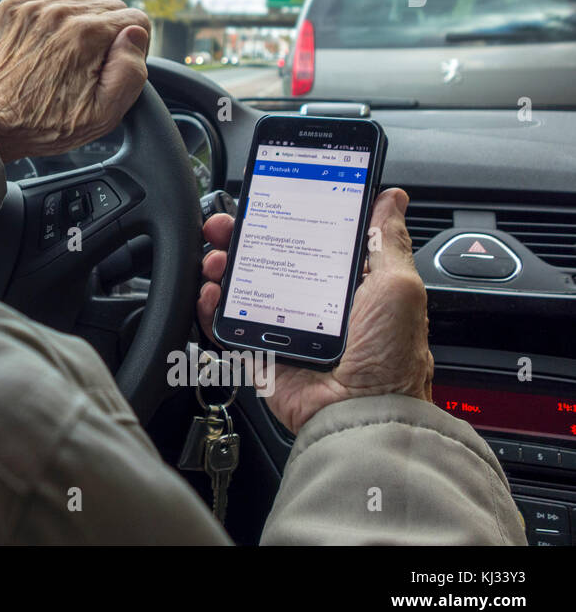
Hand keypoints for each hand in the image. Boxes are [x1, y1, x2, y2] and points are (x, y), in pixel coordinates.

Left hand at [0, 0, 150, 163]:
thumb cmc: (47, 124)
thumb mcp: (104, 115)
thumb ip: (131, 72)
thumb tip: (135, 34)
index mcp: (87, 35)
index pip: (137, 20)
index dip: (132, 48)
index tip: (113, 66)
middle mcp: (60, 13)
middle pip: (112, 6)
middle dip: (110, 33)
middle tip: (90, 64)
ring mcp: (33, 7)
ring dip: (85, 16)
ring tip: (71, 48)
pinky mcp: (13, 7)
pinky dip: (57, 2)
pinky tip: (53, 29)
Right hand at [195, 188, 433, 433]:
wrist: (364, 412)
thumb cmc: (391, 355)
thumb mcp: (398, 285)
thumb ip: (387, 241)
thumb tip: (392, 199)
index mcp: (345, 285)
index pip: (306, 238)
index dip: (282, 216)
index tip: (264, 199)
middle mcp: (311, 303)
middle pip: (265, 257)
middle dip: (240, 236)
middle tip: (224, 225)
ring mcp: (282, 328)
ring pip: (240, 286)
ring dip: (223, 266)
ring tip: (217, 258)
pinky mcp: (260, 353)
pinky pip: (226, 325)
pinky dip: (212, 306)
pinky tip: (212, 291)